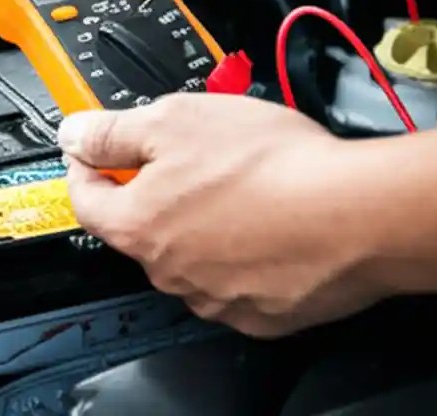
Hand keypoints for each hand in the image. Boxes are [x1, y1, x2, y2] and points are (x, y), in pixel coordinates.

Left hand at [58, 94, 386, 337]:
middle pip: (142, 226)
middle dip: (159, 191)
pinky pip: (239, 281)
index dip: (89, 166)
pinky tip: (275, 224)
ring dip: (205, 224)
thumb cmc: (273, 167)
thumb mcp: (176, 119)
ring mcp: (215, 298)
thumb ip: (114, 131)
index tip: (98, 150)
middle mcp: (167, 272)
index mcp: (136, 225)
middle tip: (195, 157)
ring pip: (191, 255)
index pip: (86, 199)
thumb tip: (76, 136)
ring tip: (247, 187)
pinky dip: (247, 254)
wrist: (360, 215)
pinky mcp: (262, 316)